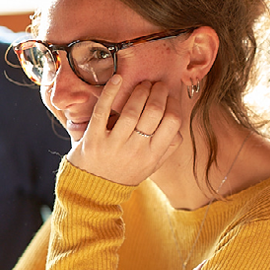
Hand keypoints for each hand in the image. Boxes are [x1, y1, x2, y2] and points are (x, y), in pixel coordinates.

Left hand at [65, 75, 184, 186]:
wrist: (94, 190)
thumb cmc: (126, 173)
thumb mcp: (152, 165)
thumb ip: (167, 146)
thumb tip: (176, 119)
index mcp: (154, 155)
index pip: (172, 122)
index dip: (173, 104)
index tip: (170, 96)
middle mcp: (136, 150)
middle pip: (154, 112)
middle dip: (158, 93)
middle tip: (157, 85)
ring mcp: (114, 144)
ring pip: (131, 111)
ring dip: (139, 92)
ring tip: (142, 84)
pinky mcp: (93, 139)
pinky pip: (103, 111)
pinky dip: (111, 93)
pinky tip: (118, 79)